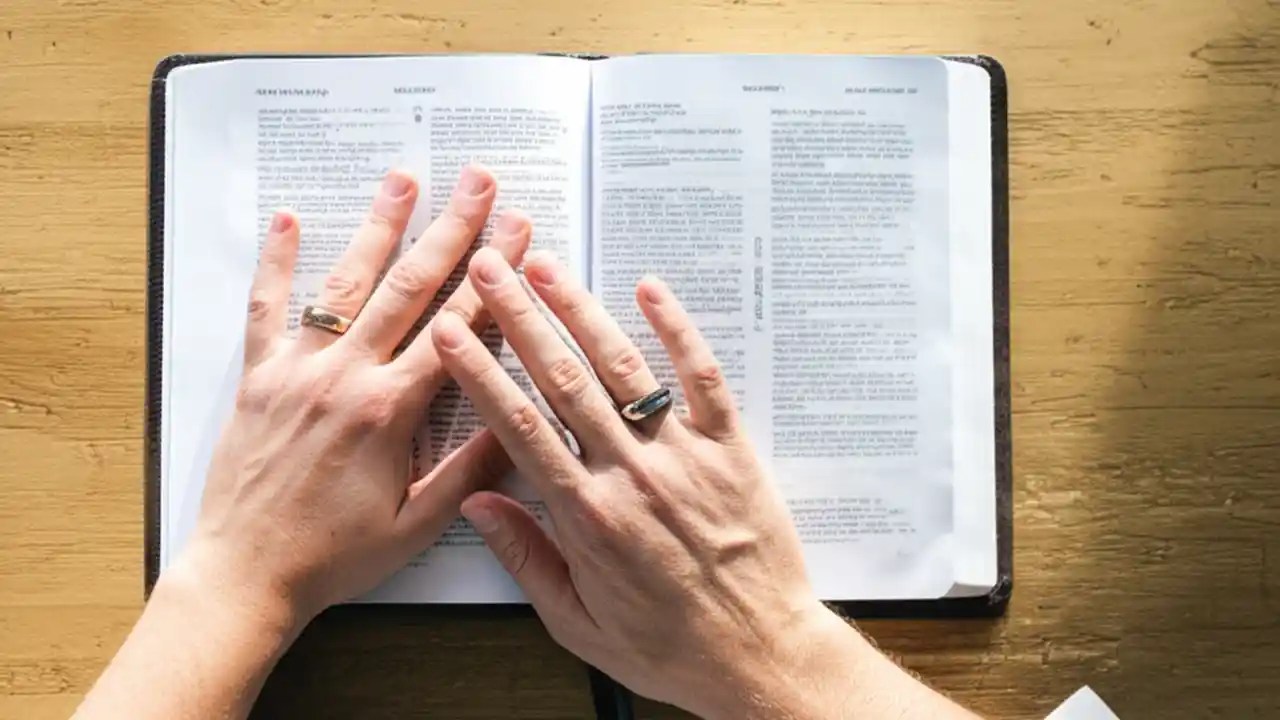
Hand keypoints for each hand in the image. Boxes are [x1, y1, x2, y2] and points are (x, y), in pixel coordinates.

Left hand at [172, 166, 528, 628]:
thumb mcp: (417, 525)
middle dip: (450, 230)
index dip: (492, 278)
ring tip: (403, 180)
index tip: (517, 234)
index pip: (454, 328)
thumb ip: (469, 471)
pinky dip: (276, 265)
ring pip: (344, 285)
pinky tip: (286, 222)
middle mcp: (344, 377)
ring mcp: (296, 371)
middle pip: (407, 288)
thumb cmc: (334, 556)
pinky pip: (267, 312)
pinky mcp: (259, 378)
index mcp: (388, 411)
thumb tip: (520, 425)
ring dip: (377, 229)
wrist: (247, 573)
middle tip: (478, 183)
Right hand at [430, 248, 860, 717]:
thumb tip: (479, 503)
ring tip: (547, 266)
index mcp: (586, 516)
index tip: (453, 330)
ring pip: (623, 368)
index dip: (480, 371)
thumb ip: (526, 558)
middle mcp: (631, 474)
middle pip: (562, 379)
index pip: (519, 425)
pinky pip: (702, 377)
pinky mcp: (730, 448)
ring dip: (581, 311)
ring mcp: (684, 455)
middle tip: (489, 268)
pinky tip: (650, 289)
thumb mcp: (577, 623)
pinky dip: (677, 329)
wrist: (760, 655)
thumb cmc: (670, 647)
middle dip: (519, 317)